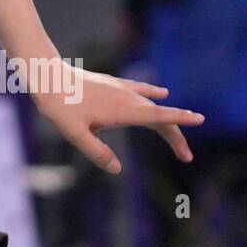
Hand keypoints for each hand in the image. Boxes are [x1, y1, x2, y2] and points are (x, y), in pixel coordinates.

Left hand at [31, 62, 204, 173]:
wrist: (46, 75)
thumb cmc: (58, 106)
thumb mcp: (74, 134)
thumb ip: (97, 152)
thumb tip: (118, 170)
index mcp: (121, 110)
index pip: (158, 117)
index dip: (179, 120)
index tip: (200, 119)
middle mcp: (126, 97)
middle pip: (159, 116)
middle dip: (175, 134)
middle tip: (186, 156)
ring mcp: (119, 88)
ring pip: (150, 104)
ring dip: (165, 119)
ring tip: (177, 135)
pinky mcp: (111, 83)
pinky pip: (139, 89)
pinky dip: (153, 94)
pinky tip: (162, 92)